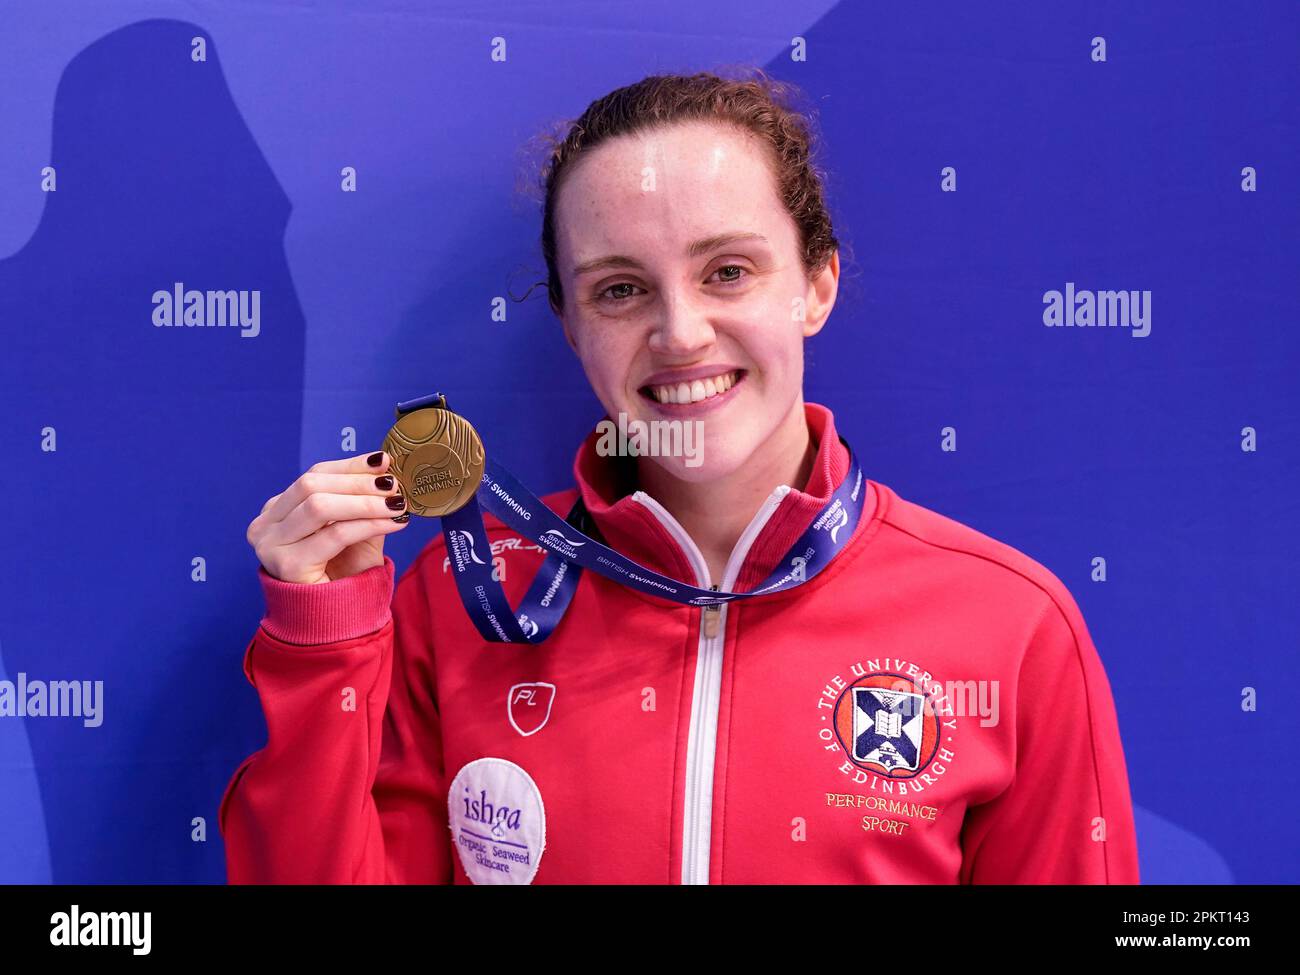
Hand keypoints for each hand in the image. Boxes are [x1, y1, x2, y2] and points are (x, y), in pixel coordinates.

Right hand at [247, 451, 409, 583]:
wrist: (333, 618)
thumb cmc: (341, 571)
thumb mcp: (352, 527)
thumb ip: (361, 498)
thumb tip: (383, 464)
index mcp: (276, 510)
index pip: (313, 475)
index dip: (349, 466)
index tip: (383, 461)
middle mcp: (265, 525)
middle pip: (312, 486)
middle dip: (358, 482)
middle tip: (394, 485)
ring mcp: (271, 545)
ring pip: (320, 507)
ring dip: (365, 502)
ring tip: (397, 504)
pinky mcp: (287, 566)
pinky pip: (334, 535)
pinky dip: (368, 524)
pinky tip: (394, 523)